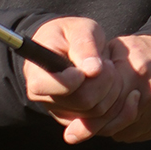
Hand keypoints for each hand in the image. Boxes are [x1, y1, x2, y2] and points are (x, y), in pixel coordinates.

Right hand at [23, 17, 129, 142]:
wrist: (71, 48)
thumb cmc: (72, 34)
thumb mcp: (79, 28)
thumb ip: (84, 45)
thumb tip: (92, 70)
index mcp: (35, 72)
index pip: (45, 86)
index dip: (71, 80)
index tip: (88, 67)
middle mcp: (42, 96)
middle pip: (82, 100)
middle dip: (104, 81)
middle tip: (107, 64)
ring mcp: (58, 111)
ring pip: (96, 113)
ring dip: (112, 91)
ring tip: (108, 71)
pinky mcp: (75, 120)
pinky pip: (102, 122)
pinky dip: (115, 104)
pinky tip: (112, 85)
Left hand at [24, 22, 150, 143]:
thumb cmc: (144, 52)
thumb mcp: (117, 49)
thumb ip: (94, 66)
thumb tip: (71, 88)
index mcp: (135, 72)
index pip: (103, 105)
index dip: (86, 118)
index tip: (70, 131)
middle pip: (114, 122)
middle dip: (94, 127)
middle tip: (78, 132)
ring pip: (125, 132)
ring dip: (110, 129)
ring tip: (103, 118)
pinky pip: (139, 135)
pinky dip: (126, 131)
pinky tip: (122, 120)